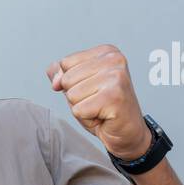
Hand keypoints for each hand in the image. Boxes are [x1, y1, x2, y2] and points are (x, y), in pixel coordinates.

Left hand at [46, 44, 149, 160]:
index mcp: (107, 52)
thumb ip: (61, 75)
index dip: (72, 82)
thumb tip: (55, 79)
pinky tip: (104, 117)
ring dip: (82, 108)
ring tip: (100, 108)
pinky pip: (78, 110)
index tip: (92, 89)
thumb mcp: (79, 86)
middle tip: (97, 102)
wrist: (127, 132)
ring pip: (72, 95)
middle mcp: (114, 60)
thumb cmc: (103, 108)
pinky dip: (87, 118)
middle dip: (76, 97)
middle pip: (67, 79)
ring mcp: (116, 78)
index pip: (65, 63)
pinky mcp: (114, 97)